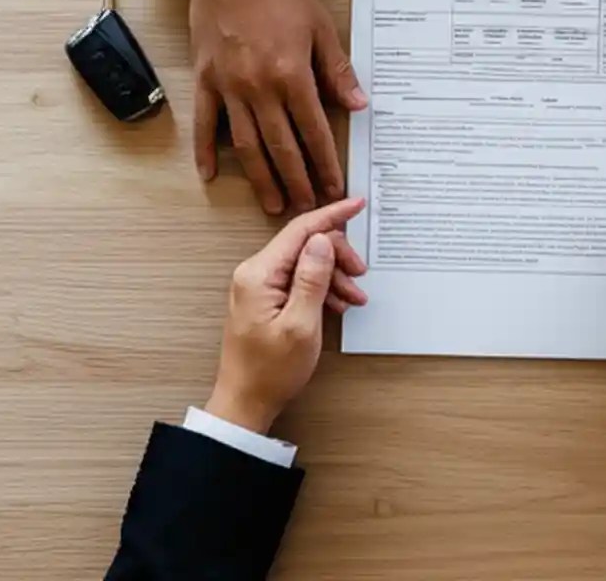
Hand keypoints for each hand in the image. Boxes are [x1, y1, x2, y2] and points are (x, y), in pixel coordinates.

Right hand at [185, 0, 367, 214]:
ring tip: (272, 205)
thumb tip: (359, 106)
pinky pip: (205, 123)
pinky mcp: (205, 80)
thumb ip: (338, 70)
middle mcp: (259, 87)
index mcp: (291, 74)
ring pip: (246, 145)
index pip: (313, 131)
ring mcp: (228, 86)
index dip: (325, 164)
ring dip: (260, 179)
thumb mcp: (320, 25)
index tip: (334, 188)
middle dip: (296, 182)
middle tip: (306, 209)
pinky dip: (205, 151)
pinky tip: (210, 175)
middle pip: (281, 147)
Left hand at [205, 197, 368, 432]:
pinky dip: (321, 288)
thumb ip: (312, 279)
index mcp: (259, 274)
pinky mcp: (265, 298)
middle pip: (305, 245)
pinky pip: (298, 280)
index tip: (356, 204)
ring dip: (333, 275)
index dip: (332, 215)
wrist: (245, 401)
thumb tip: (322, 242)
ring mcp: (258, 285)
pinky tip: (336, 304)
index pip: (300, 230)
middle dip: (337, 256)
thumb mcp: (301, 325)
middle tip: (360, 276)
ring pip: (305, 263)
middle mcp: (255, 273)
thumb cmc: (269, 371)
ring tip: (353, 298)